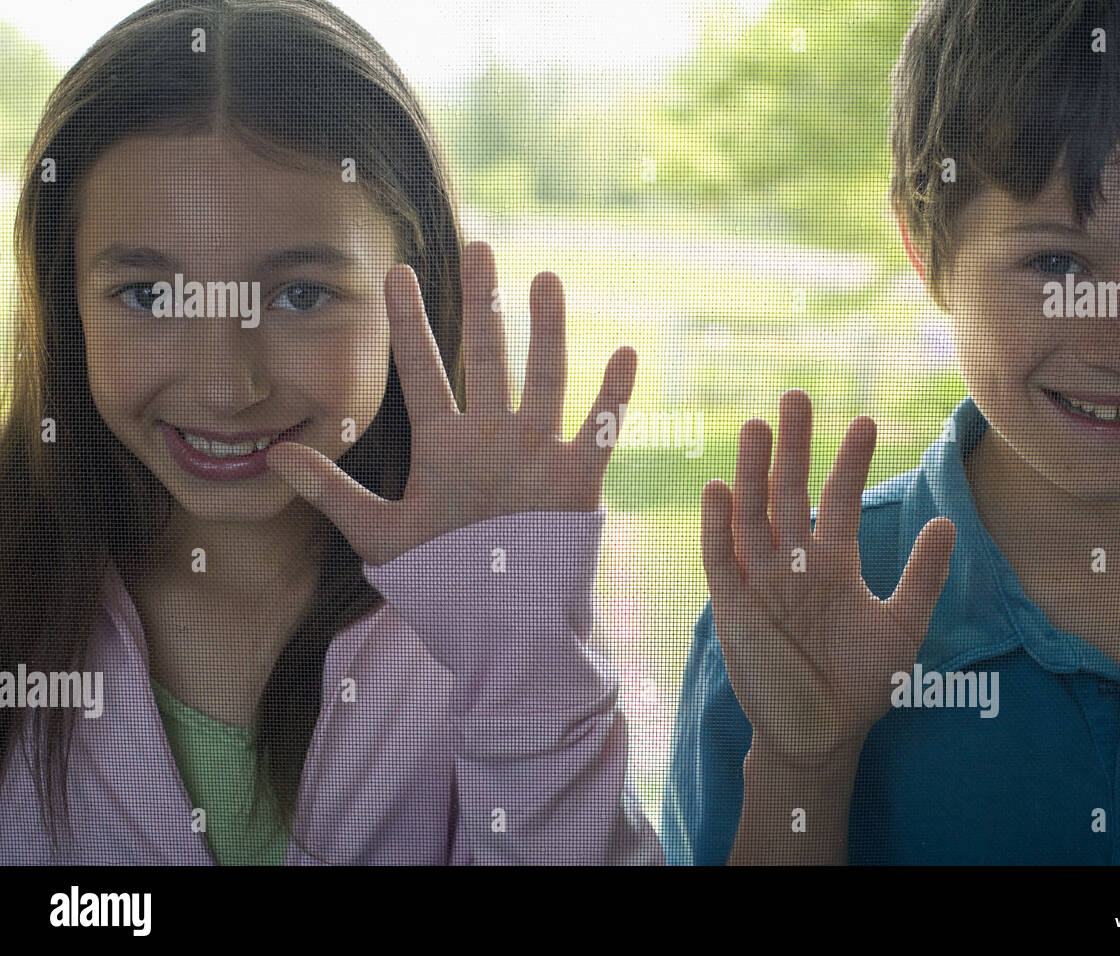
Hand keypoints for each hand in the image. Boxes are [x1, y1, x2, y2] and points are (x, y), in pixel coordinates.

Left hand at [267, 241, 636, 565]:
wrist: (500, 625)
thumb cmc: (440, 582)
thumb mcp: (379, 536)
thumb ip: (331, 492)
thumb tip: (271, 456)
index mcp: (444, 446)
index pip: (422, 371)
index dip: (408, 323)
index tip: (395, 272)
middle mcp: (490, 438)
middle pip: (486, 357)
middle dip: (482, 304)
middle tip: (479, 248)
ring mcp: (536, 453)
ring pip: (544, 378)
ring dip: (548, 330)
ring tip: (546, 280)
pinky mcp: (576, 479)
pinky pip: (599, 429)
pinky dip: (614, 395)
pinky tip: (625, 353)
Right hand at [702, 390, 954, 771]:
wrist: (820, 735)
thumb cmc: (862, 684)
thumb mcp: (903, 629)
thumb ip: (923, 576)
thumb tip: (949, 521)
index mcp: (835, 563)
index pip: (840, 499)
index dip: (850, 462)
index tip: (865, 421)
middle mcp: (795, 562)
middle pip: (789, 492)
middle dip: (792, 447)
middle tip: (795, 398)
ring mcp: (761, 581)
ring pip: (752, 515)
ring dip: (752, 472)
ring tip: (757, 427)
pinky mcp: (733, 607)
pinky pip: (720, 560)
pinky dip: (717, 526)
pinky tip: (717, 489)